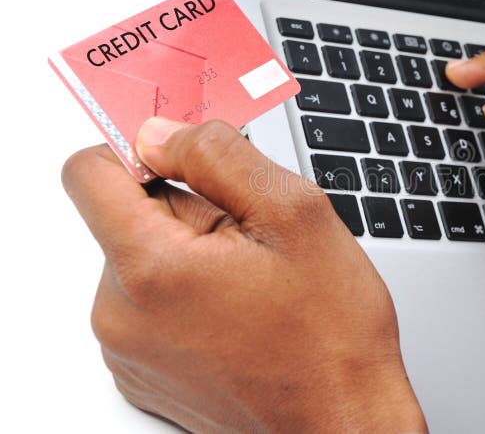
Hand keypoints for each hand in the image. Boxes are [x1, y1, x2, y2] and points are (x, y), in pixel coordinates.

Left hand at [62, 119, 426, 432]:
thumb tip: (163, 132)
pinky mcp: (144, 370)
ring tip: (254, 285)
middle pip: (128, 217)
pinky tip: (242, 313)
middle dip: (190, 212)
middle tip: (252, 243)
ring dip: (194, 255)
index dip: (139, 151)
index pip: (88, 171)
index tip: (184, 160)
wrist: (342, 423)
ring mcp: (128, 350)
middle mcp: (120, 314)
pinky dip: (191, 294)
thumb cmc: (330, 338)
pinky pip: (151, 304)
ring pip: (145, 259)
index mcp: (149, 267)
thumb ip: (218, 155)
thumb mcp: (295, 216)